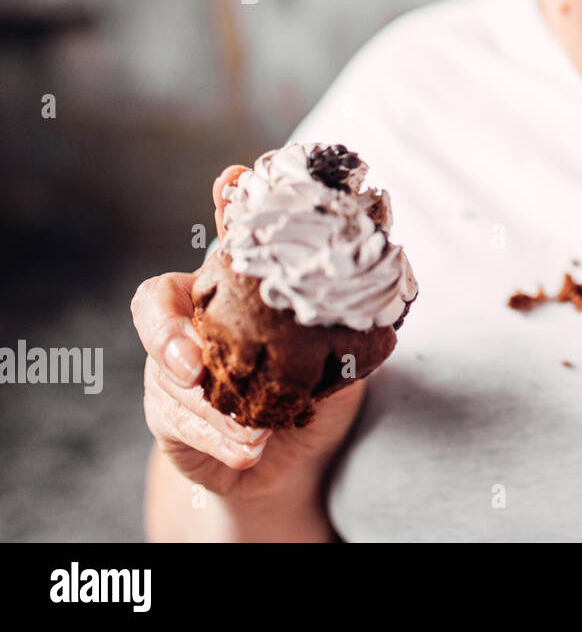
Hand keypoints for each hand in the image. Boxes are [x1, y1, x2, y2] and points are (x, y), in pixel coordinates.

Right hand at [132, 165, 364, 502]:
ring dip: (214, 408)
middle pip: (156, 304)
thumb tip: (368, 297)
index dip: (225, 206)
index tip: (233, 178)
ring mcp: (171, 367)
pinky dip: (219, 437)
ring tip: (256, 430)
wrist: (294, 460)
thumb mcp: (338, 358)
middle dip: (169, 332)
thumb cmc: (314, 397)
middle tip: (194, 362)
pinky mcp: (168, 415)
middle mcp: (196, 320)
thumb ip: (340, 329)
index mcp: (238, 293)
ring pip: (168, 375)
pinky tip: (250, 447)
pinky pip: (178, 421)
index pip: (224, 240)